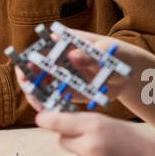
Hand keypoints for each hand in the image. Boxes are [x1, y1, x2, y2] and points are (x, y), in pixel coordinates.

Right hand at [12, 27, 149, 110]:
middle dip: (28, 79)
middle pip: (34, 68)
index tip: (26, 67)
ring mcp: (61, 76)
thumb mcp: (107, 52)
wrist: (128, 73)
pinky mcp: (67, 92)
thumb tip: (72, 55)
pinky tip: (54, 113)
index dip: (29, 57)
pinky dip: (52, 106)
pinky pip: (55, 99)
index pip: (40, 47)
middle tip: (30, 90)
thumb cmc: (117, 54)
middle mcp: (58, 59)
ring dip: (37, 96)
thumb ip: (91, 54)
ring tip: (42, 107)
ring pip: (41, 86)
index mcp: (64, 42)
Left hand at [35, 109, 154, 155]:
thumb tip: (68, 127)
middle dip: (75, 142)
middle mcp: (89, 145)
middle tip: (100, 147)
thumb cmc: (144, 149)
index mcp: (97, 125)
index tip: (39, 119)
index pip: (61, 120)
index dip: (48, 119)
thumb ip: (94, 126)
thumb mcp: (119, 127)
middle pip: (63, 141)